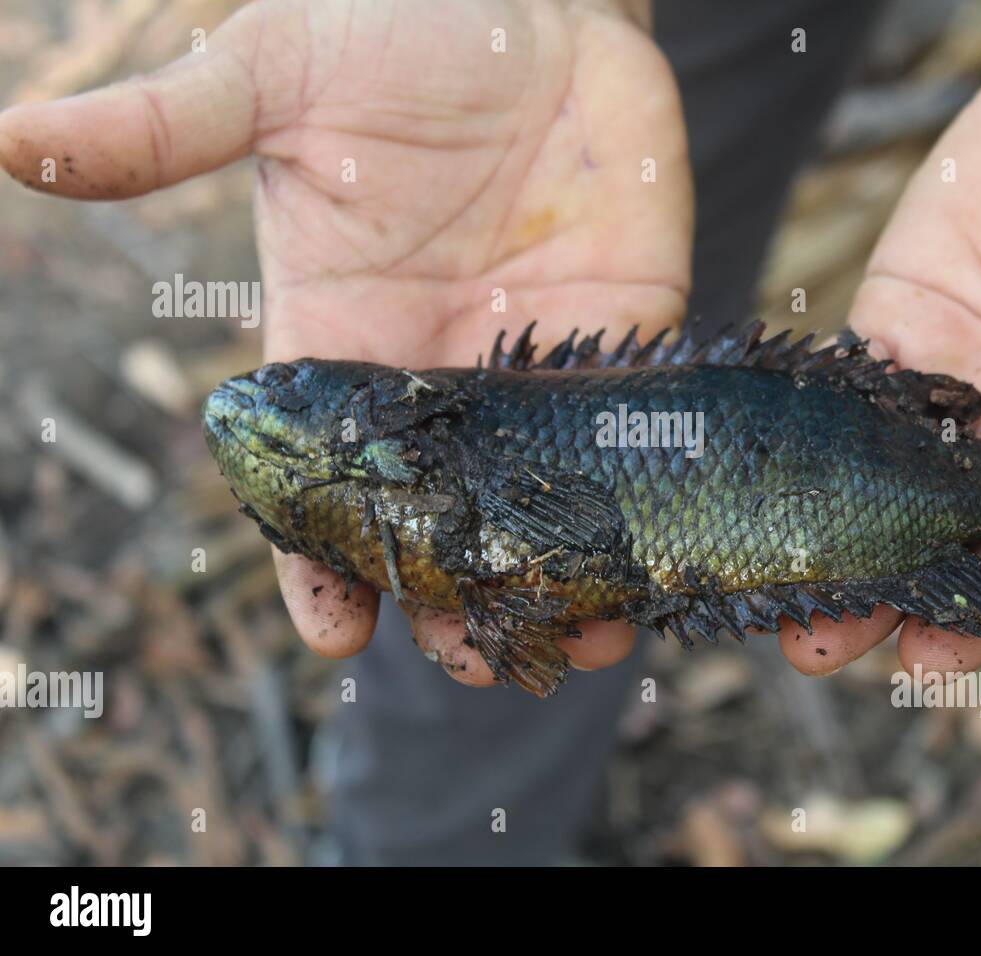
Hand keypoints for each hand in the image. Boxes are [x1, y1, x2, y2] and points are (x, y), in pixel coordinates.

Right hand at [0, 0, 691, 683]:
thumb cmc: (388, 26)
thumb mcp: (270, 76)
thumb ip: (166, 127)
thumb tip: (14, 141)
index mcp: (343, 334)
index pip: (322, 475)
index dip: (320, 557)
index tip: (333, 634)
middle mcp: (439, 367)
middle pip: (441, 511)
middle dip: (456, 592)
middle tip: (476, 658)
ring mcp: (534, 355)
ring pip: (544, 496)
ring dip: (560, 573)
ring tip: (578, 645)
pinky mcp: (625, 324)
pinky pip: (633, 429)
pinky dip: (642, 496)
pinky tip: (653, 558)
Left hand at [784, 12, 980, 678]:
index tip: (943, 653)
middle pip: (963, 532)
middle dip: (893, 591)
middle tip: (817, 647)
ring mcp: (965, 384)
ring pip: (889, 481)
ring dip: (831, 538)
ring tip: (767, 596)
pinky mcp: (904, 327)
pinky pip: (846, 391)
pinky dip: (800, 433)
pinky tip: (745, 471)